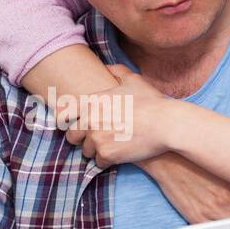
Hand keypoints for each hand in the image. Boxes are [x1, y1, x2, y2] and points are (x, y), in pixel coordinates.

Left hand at [59, 65, 178, 167]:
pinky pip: (99, 162)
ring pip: (86, 151)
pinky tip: (119, 154)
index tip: (69, 126)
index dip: (65, 121)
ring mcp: (96, 138)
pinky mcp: (106, 154)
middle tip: (96, 139)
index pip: (63, 114)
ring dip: (96, 150)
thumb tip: (107, 66)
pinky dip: (107, 161)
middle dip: (83, 139)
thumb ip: (117, 72)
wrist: (165, 123)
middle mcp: (90, 119)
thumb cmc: (151, 102)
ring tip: (112, 145)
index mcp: (92, 101)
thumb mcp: (134, 80)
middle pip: (72, 136)